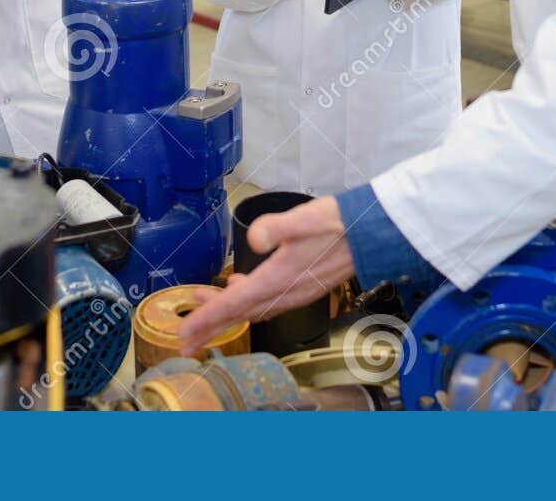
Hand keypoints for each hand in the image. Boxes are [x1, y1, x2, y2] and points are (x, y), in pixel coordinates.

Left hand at [176, 197, 356, 355]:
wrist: (371, 234)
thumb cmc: (339, 224)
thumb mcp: (304, 218)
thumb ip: (275, 228)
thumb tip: (253, 238)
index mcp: (279, 278)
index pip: (234, 303)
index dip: (207, 318)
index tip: (184, 334)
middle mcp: (286, 292)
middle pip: (239, 314)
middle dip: (211, 326)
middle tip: (186, 337)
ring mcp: (296, 293)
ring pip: (254, 310)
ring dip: (227, 313)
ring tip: (205, 307)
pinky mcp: (304, 288)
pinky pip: (268, 305)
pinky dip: (248, 304)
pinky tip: (242, 290)